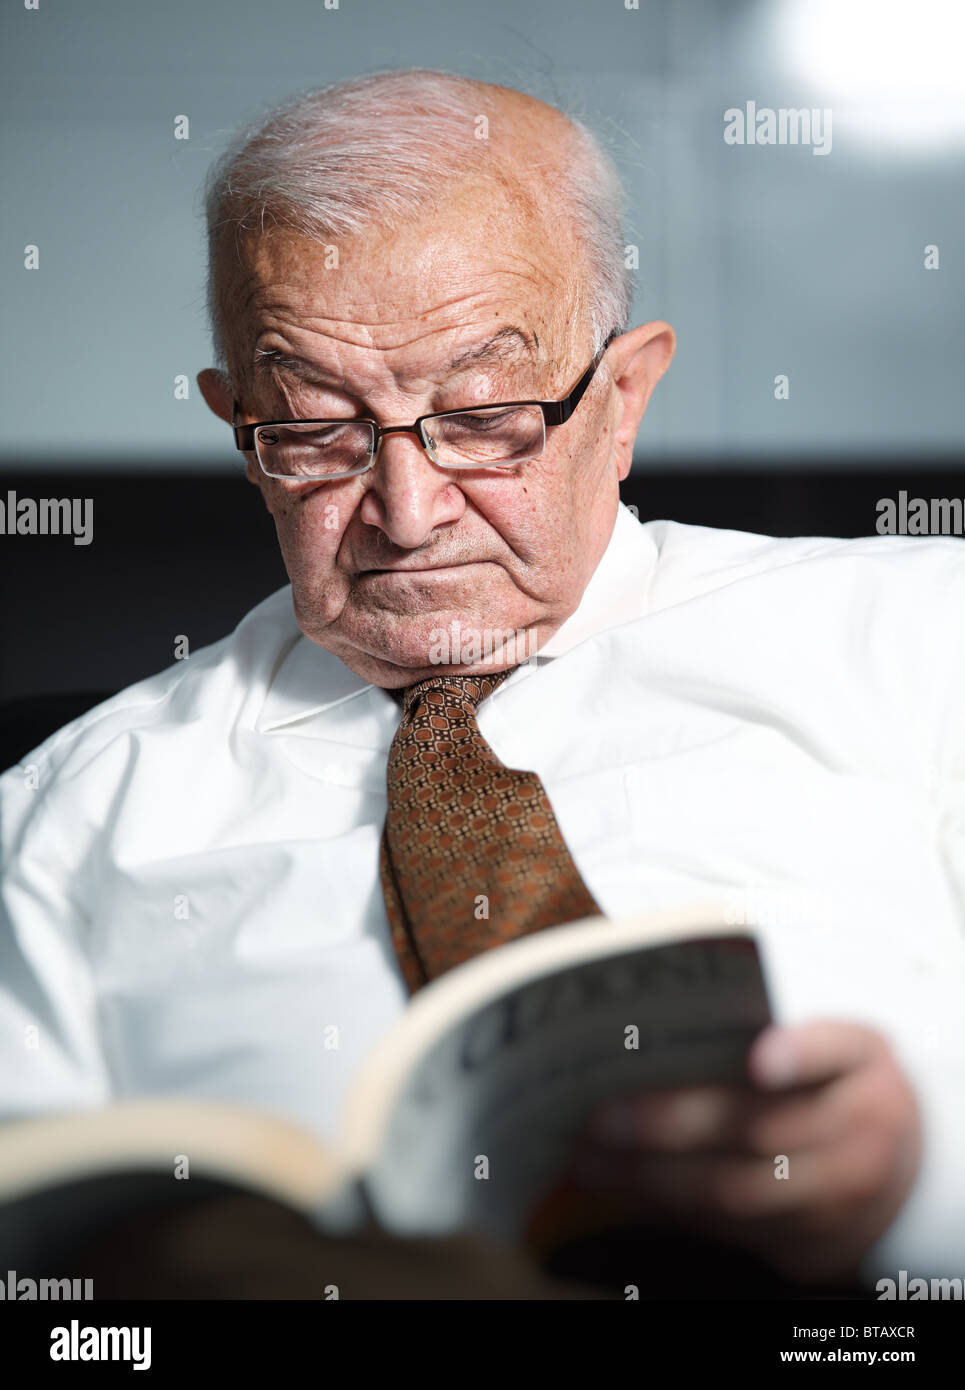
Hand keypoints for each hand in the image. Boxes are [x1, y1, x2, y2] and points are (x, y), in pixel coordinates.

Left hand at [565, 1020, 921, 1284]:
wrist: (899, 1175)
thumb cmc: (844, 1087)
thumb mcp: (841, 1044)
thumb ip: (787, 1030)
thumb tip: (696, 1023)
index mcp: (866, 1068)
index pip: (834, 1053)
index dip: (798, 1055)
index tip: (758, 1057)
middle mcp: (861, 1138)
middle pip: (762, 1131)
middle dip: (674, 1124)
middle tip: (604, 1114)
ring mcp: (837, 1202)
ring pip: (738, 1192)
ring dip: (655, 1176)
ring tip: (593, 1155)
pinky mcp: (807, 1246)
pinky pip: (729, 1229)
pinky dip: (668, 1206)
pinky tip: (622, 1183)